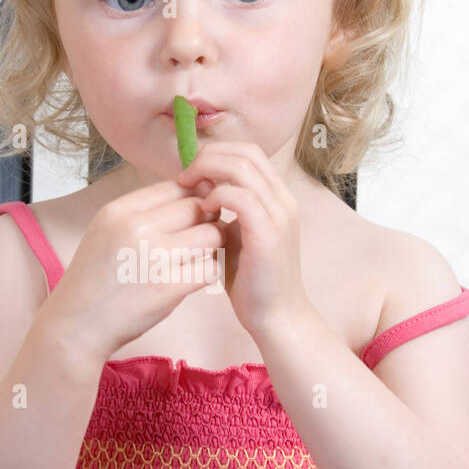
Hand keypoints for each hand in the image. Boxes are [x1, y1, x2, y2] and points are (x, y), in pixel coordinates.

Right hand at [44, 180, 225, 364]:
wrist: (76, 325)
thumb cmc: (96, 280)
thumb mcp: (106, 231)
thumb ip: (142, 213)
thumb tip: (191, 195)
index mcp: (119, 210)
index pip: (177, 185)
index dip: (194, 197)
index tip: (195, 214)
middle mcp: (136, 228)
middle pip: (198, 207)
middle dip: (208, 220)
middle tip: (200, 238)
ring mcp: (154, 258)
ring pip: (212, 235)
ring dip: (213, 247)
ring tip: (198, 258)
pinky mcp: (168, 288)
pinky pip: (211, 268)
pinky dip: (210, 272)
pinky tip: (195, 279)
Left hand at [176, 141, 311, 341]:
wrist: (276, 317)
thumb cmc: (251, 281)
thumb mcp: (234, 236)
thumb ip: (222, 212)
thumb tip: (195, 191)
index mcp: (277, 198)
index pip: (248, 152)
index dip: (217, 153)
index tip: (191, 172)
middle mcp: (283, 200)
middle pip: (246, 152)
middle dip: (209, 156)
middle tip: (184, 176)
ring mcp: (279, 215)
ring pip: (242, 167)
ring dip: (209, 172)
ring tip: (189, 189)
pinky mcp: (269, 234)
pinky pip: (240, 197)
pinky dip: (217, 196)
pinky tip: (203, 211)